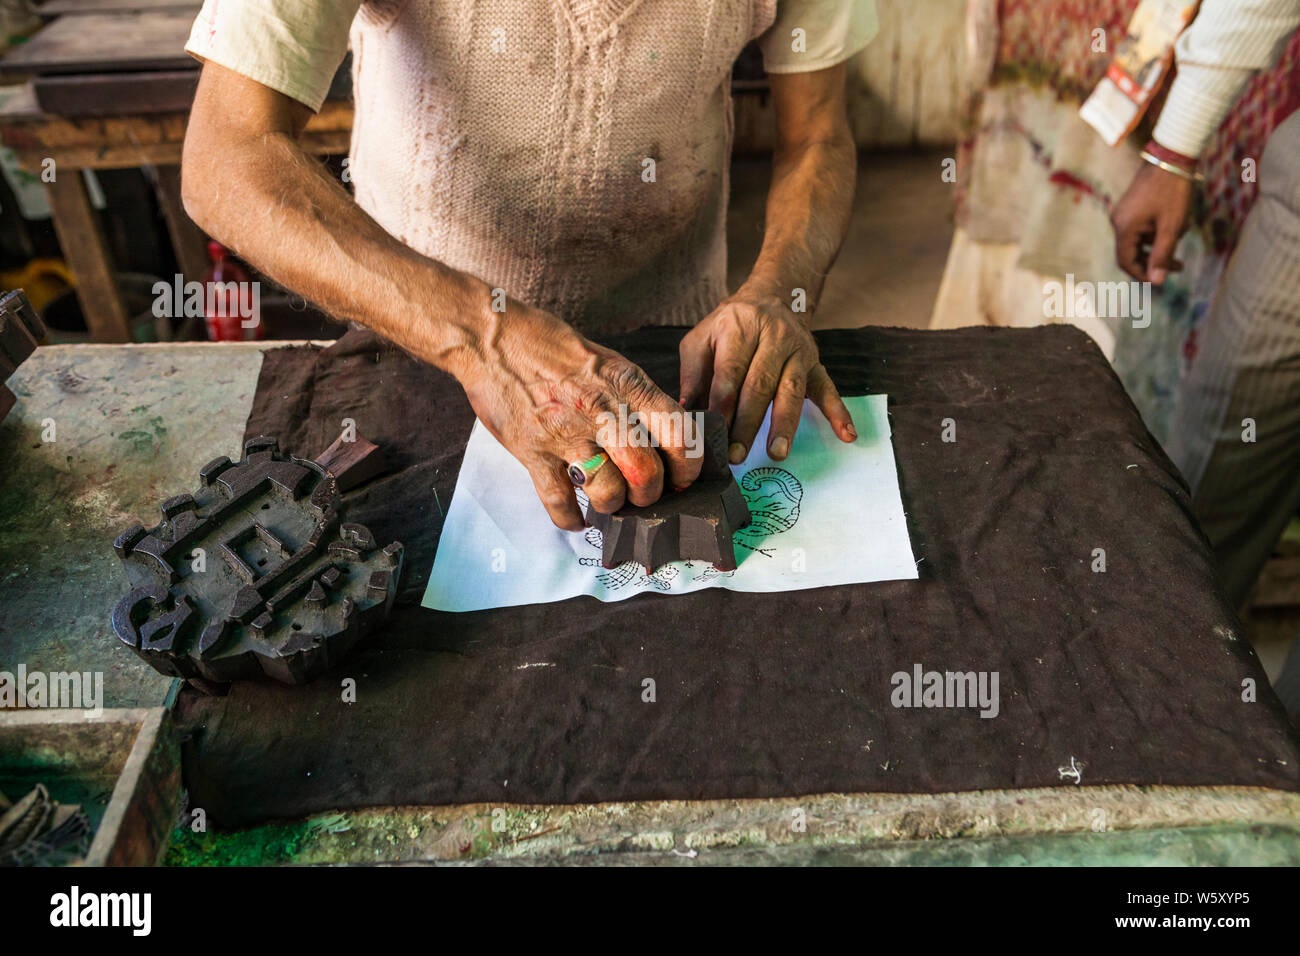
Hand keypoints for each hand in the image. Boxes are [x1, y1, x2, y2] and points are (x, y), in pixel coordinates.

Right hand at [458, 304, 702, 530]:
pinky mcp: (532, 452)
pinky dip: (570, 519)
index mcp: (627, 385)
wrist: (492, 338)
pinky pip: (558, 502)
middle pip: (646, 472)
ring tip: (608, 499)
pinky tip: (576, 518)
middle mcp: (601, 410)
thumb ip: (636, 397)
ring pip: (607, 492)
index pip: (679, 434)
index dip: (687, 466)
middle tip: (643, 493)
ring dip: (612, 505)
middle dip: (650, 493)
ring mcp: (565, 434)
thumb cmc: (551, 346)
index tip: (681, 477)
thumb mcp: (608, 361)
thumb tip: (664, 434)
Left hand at [678, 290, 855, 463]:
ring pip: (792, 390)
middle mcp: (773, 336)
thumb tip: (686, 412)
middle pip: (760, 385)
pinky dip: (839, 412)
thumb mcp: (702, 338)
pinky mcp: (816, 363)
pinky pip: (828, 388)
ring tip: (777, 453)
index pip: (730, 371)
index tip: (713, 432)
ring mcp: (798, 351)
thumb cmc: (729, 326)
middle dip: (747, 423)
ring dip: (785, 424)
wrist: (771, 296)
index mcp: (740, 327)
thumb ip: (693, 375)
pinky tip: (847, 435)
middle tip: (736, 455)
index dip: (722, 404)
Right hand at [1110, 161, 1192, 284]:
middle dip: (1154, 260)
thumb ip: (1162, 255)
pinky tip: (1173, 227)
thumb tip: (1157, 282)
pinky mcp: (1130, 205)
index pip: (1126, 262)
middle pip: (1131, 252)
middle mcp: (1118, 221)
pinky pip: (1139, 227)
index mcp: (1124, 228)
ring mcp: (1123, 212)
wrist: (1172, 156)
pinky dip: (1154, 233)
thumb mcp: (1171, 226)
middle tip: (1179, 266)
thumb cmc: (1173, 191)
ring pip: (1137, 240)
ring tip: (1180, 243)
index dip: (1143, 274)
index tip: (1161, 280)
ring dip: (1157, 246)